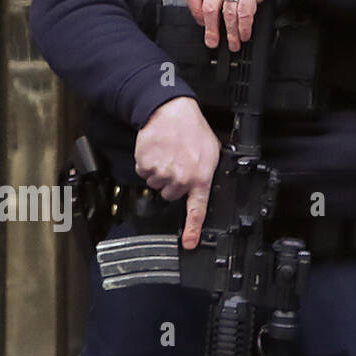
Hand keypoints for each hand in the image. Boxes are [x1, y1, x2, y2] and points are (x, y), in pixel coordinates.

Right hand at [134, 96, 220, 249]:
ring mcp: (162, 173)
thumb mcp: (211, 151)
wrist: (170, 112)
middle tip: (178, 163)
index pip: (197, 209)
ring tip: (169, 154)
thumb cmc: (192, 130)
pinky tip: (158, 152)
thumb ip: (207, 172)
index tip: (189, 243)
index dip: (192, 229)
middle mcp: (181, 178)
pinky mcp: (145, 166)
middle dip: (173, 182)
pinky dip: (148, 164)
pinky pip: (144, 173)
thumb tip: (204, 186)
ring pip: (157, 184)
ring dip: (160, 172)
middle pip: (171, 195)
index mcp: (200, 177)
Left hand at [183, 0, 311, 50]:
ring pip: (227, 13)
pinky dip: (244, 28)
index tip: (201, 22)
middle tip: (213, 40)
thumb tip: (211, 14)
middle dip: (211, 29)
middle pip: (209, 6)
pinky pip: (244, 13)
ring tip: (234, 41)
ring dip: (230, 32)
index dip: (195, 11)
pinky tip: (245, 33)